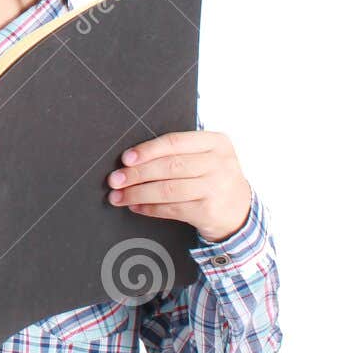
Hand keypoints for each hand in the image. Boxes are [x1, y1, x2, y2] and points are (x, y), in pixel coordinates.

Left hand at [107, 130, 252, 242]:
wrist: (238, 210)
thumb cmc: (212, 177)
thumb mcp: (205, 156)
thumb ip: (177, 152)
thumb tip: (132, 158)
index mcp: (216, 142)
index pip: (175, 141)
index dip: (147, 150)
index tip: (126, 159)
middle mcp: (219, 163)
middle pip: (169, 166)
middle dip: (137, 174)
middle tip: (115, 180)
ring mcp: (216, 188)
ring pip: (168, 190)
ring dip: (138, 193)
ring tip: (119, 196)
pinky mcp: (208, 211)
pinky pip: (171, 209)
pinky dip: (149, 208)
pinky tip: (135, 206)